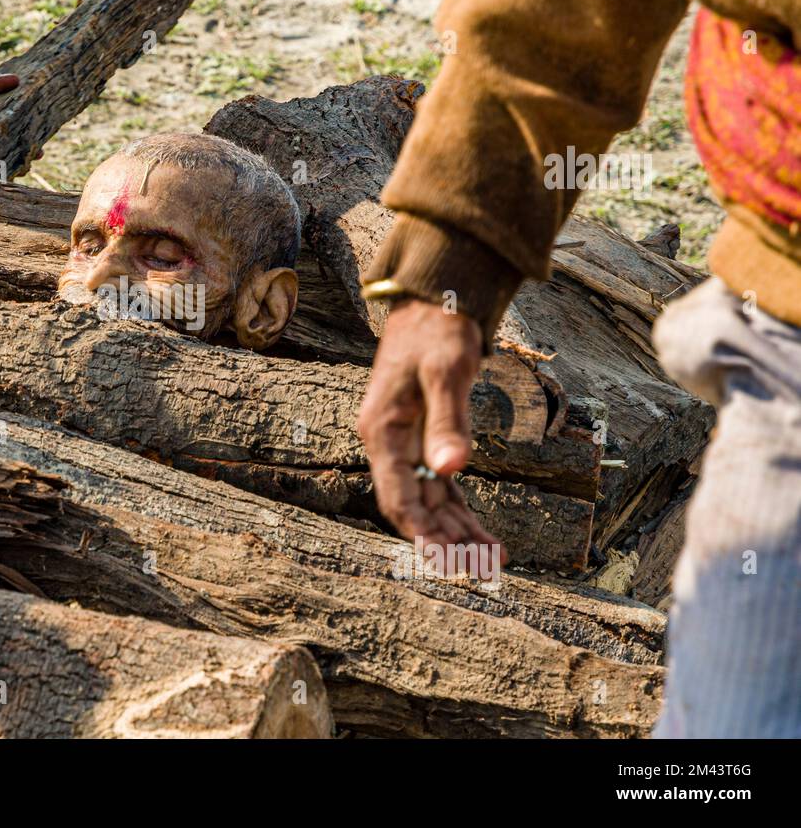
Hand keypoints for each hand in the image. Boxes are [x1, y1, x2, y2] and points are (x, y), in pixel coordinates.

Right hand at [356, 297, 506, 570]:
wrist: (434, 302)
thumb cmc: (438, 331)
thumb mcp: (446, 371)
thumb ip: (448, 421)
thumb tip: (451, 470)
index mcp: (382, 430)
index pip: (398, 494)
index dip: (421, 531)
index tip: (446, 561)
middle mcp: (388, 442)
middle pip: (413, 505)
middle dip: (445, 540)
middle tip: (479, 570)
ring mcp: (405, 443)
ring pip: (429, 500)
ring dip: (456, 531)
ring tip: (491, 560)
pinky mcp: (424, 439)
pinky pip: (440, 486)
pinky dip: (460, 511)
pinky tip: (482, 533)